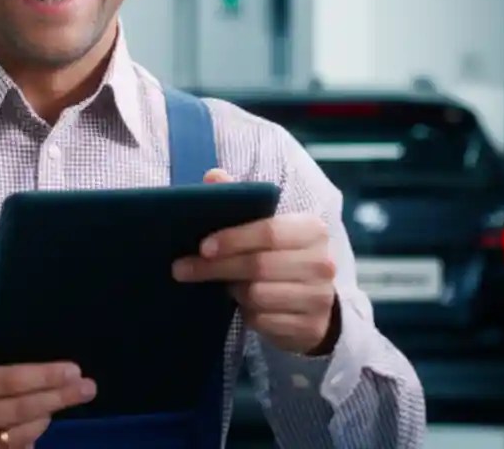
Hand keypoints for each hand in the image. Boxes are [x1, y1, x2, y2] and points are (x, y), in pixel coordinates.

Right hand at [0, 301, 96, 448]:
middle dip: (59, 397)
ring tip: (65, 399)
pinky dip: (29, 439)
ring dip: (47, 416)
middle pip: (22, 410)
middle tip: (88, 386)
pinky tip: (41, 422)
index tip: (72, 368)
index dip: (43, 376)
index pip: (7, 381)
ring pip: (21, 434)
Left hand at [172, 169, 339, 355]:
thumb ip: (239, 200)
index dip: (232, 239)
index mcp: (311, 230)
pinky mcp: (311, 327)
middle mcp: (322, 262)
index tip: (202, 247)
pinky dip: (248, 314)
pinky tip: (246, 306)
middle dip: (215, 268)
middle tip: (182, 269)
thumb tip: (213, 176)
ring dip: (234, 291)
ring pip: (258, 295)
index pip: (268, 232)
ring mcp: (319, 297)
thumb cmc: (280, 256)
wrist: (314, 301)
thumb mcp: (264, 226)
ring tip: (227, 285)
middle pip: (258, 266)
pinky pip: (264, 321)